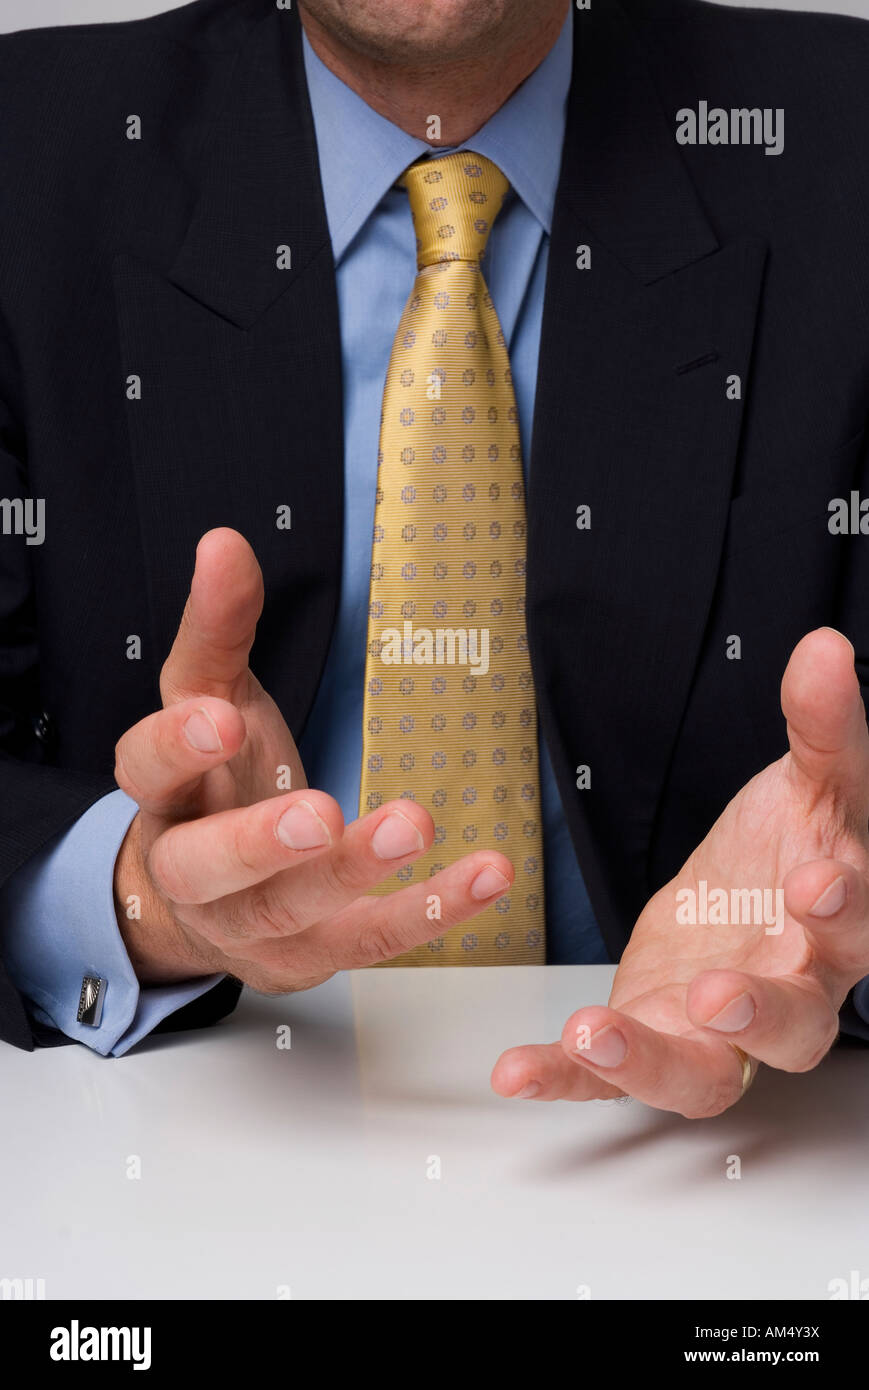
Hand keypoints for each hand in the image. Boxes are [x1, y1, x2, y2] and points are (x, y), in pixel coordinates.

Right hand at [113, 528, 513, 990]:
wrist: (202, 902)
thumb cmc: (216, 787)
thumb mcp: (210, 701)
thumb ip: (220, 630)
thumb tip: (224, 543)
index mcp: (164, 797)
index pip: (147, 772)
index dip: (179, 746)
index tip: (223, 718)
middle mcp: (193, 872)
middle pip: (209, 865)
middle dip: (261, 841)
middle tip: (319, 811)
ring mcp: (251, 926)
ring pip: (291, 910)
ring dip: (354, 873)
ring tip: (413, 823)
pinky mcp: (312, 957)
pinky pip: (371, 940)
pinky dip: (430, 910)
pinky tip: (486, 876)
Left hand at [492, 627, 868, 1115]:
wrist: (743, 894)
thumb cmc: (788, 847)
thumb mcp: (809, 782)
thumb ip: (821, 727)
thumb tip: (826, 648)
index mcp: (835, 929)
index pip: (855, 931)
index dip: (844, 912)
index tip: (815, 882)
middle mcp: (785, 994)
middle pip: (792, 1028)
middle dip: (758, 1014)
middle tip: (717, 993)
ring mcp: (713, 1032)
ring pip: (700, 1075)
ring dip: (649, 1061)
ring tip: (592, 1033)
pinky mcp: (648, 1037)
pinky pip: (607, 1077)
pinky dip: (563, 1077)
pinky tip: (515, 1069)